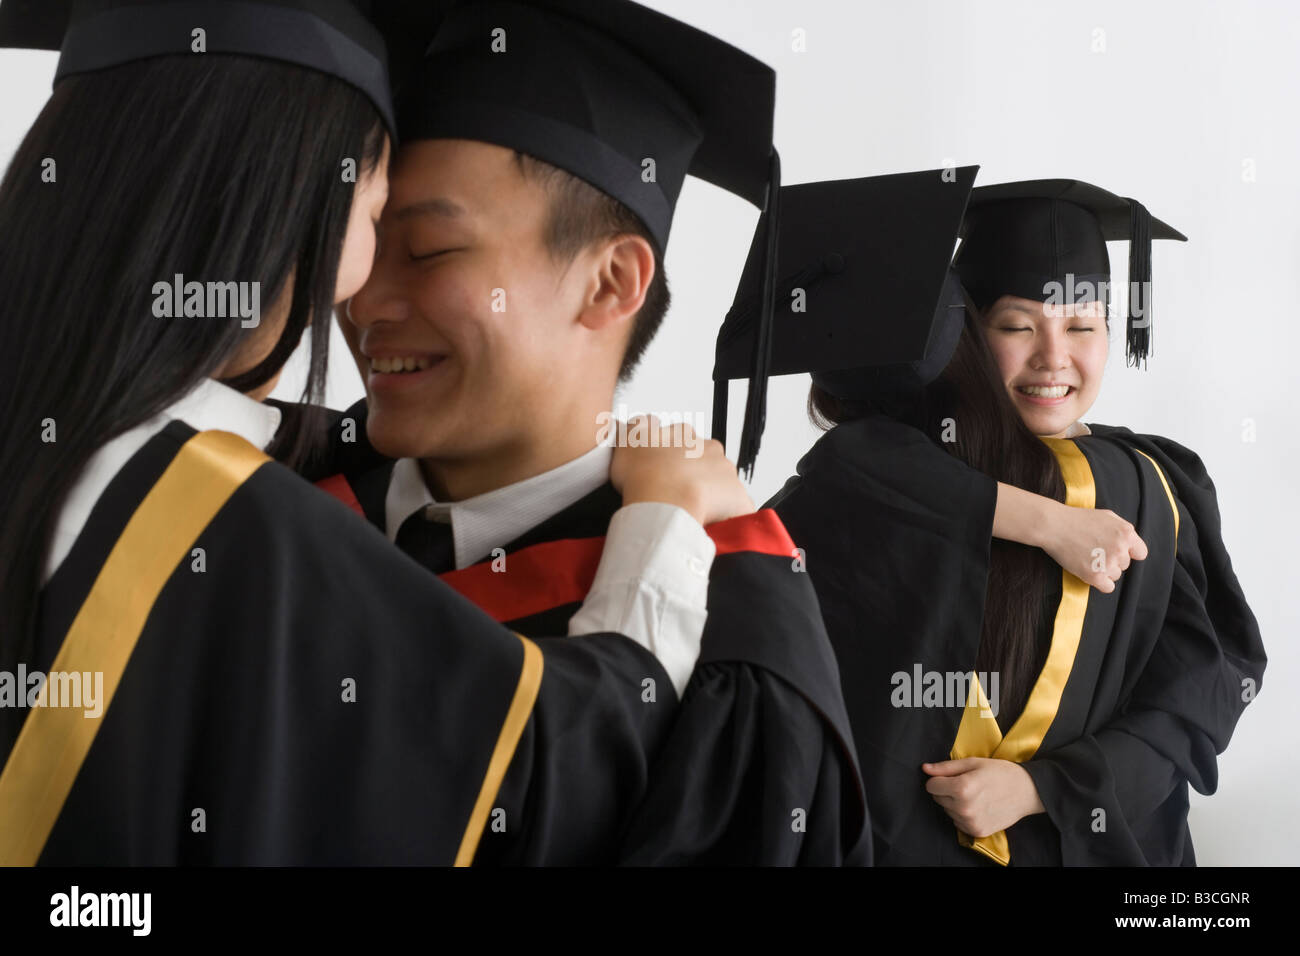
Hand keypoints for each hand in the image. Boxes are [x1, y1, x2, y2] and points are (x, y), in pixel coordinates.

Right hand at [609, 416, 753, 525]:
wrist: (664, 504)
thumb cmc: (644, 475)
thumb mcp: (629, 440)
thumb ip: (638, 426)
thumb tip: (648, 422)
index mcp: (685, 435)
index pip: (682, 439)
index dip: (671, 456)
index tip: (662, 471)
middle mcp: (710, 449)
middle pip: (704, 459)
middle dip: (693, 473)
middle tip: (674, 491)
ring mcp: (726, 473)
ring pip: (720, 483)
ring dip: (709, 493)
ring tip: (689, 509)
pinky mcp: (737, 498)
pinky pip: (734, 507)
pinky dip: (725, 515)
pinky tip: (709, 523)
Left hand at [922, 757, 1044, 837]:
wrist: (1027, 791)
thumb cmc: (999, 772)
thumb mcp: (972, 763)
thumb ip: (945, 767)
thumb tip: (925, 769)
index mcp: (962, 788)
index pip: (931, 786)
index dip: (939, 779)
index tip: (951, 776)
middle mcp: (964, 808)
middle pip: (937, 798)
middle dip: (947, 791)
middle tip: (968, 784)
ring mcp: (971, 822)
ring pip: (947, 810)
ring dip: (955, 803)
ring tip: (975, 794)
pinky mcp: (977, 831)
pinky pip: (957, 822)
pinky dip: (964, 814)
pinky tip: (979, 806)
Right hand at [1040, 503, 1147, 593]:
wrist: (1053, 525)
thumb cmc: (1077, 519)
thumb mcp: (1107, 516)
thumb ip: (1122, 530)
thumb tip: (1131, 544)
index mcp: (1126, 533)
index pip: (1140, 553)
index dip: (1129, 553)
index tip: (1117, 552)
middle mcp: (1120, 548)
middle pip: (1124, 565)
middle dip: (1112, 560)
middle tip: (1094, 552)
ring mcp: (1108, 562)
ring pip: (1115, 575)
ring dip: (1104, 571)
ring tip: (1087, 558)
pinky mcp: (1095, 575)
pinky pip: (1108, 587)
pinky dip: (1100, 583)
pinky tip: (1089, 572)